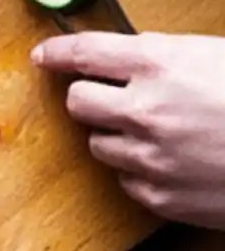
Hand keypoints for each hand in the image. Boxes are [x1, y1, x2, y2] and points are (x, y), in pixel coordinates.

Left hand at [31, 32, 224, 229]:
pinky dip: (142, 172)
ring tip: (163, 132)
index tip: (44, 57)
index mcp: (159, 63)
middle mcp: (144, 109)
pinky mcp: (160, 197)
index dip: (57, 53)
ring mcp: (150, 158)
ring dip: (119, 136)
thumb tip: (126, 60)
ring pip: (99, 145)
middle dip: (91, 98)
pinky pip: (126, 181)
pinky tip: (178, 163)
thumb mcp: (218, 56)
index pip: (83, 53)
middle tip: (113, 98)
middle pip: (77, 103)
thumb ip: (166, 58)